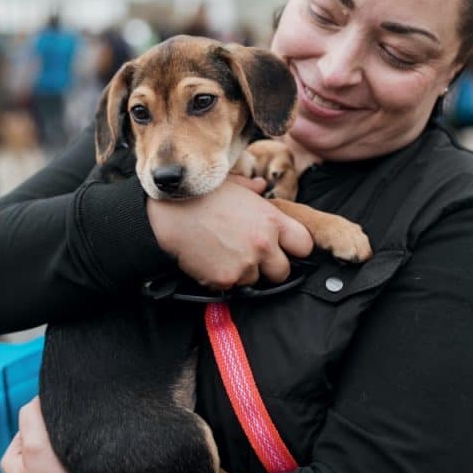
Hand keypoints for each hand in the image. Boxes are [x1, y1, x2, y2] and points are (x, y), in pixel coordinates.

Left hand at [1, 398, 79, 472]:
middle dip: (59, 438)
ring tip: (81, 460)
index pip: (30, 423)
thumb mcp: (36, 447)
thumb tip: (40, 398)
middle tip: (76, 443)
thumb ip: (32, 416)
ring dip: (71, 455)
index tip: (66, 426)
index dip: (49, 419)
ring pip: (59, 457)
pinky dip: (78, 470)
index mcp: (9, 461)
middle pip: (45, 440)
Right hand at [147, 178, 315, 288]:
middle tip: (251, 254)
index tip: (284, 247)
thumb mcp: (232, 185)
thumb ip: (253, 190)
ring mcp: (245, 265)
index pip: (304, 245)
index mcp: (271, 220)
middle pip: (283, 271)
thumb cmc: (200, 195)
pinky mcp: (226, 280)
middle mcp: (263, 245)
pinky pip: (233, 287)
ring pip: (256, 280)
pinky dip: (223, 278)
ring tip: (224, 252)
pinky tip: (211, 260)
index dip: (295, 247)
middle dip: (270, 267)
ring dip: (245, 272)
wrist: (167, 213)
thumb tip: (262, 186)